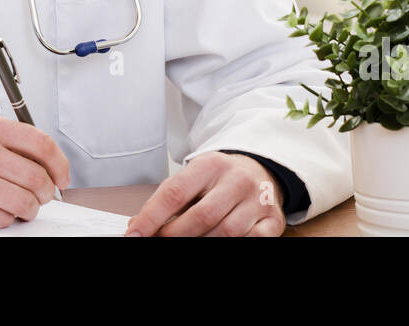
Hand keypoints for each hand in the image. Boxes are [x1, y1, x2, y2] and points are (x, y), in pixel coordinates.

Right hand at [0, 114, 70, 228]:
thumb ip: (9, 143)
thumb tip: (48, 165)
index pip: (41, 144)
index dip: (60, 164)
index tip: (62, 177)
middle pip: (36, 178)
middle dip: (44, 193)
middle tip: (40, 197)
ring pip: (23, 202)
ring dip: (27, 210)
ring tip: (19, 206)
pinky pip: (1, 219)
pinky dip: (4, 219)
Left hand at [124, 151, 285, 236]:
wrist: (260, 172)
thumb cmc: (220, 179)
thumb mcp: (194, 177)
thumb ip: (167, 199)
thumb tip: (138, 226)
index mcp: (211, 164)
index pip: (175, 192)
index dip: (152, 217)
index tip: (135, 234)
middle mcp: (237, 180)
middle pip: (201, 216)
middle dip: (175, 235)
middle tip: (159, 241)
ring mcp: (257, 200)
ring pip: (226, 232)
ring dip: (203, 242)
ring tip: (190, 241)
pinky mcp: (273, 219)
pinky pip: (253, 240)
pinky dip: (235, 243)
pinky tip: (220, 240)